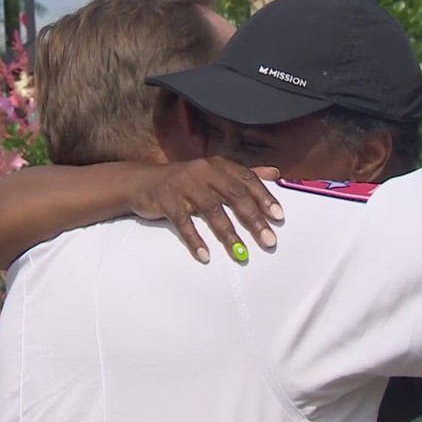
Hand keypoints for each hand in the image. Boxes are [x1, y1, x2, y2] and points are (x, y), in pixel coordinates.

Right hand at [128, 157, 283, 262]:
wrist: (142, 182)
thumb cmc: (185, 182)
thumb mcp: (215, 174)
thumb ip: (244, 175)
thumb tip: (275, 173)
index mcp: (218, 165)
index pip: (247, 179)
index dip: (264, 197)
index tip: (279, 217)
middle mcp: (203, 171)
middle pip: (233, 195)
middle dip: (253, 219)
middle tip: (268, 241)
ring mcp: (183, 184)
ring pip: (211, 209)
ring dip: (228, 234)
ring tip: (241, 254)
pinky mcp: (166, 199)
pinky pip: (183, 222)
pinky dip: (194, 240)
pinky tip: (205, 256)